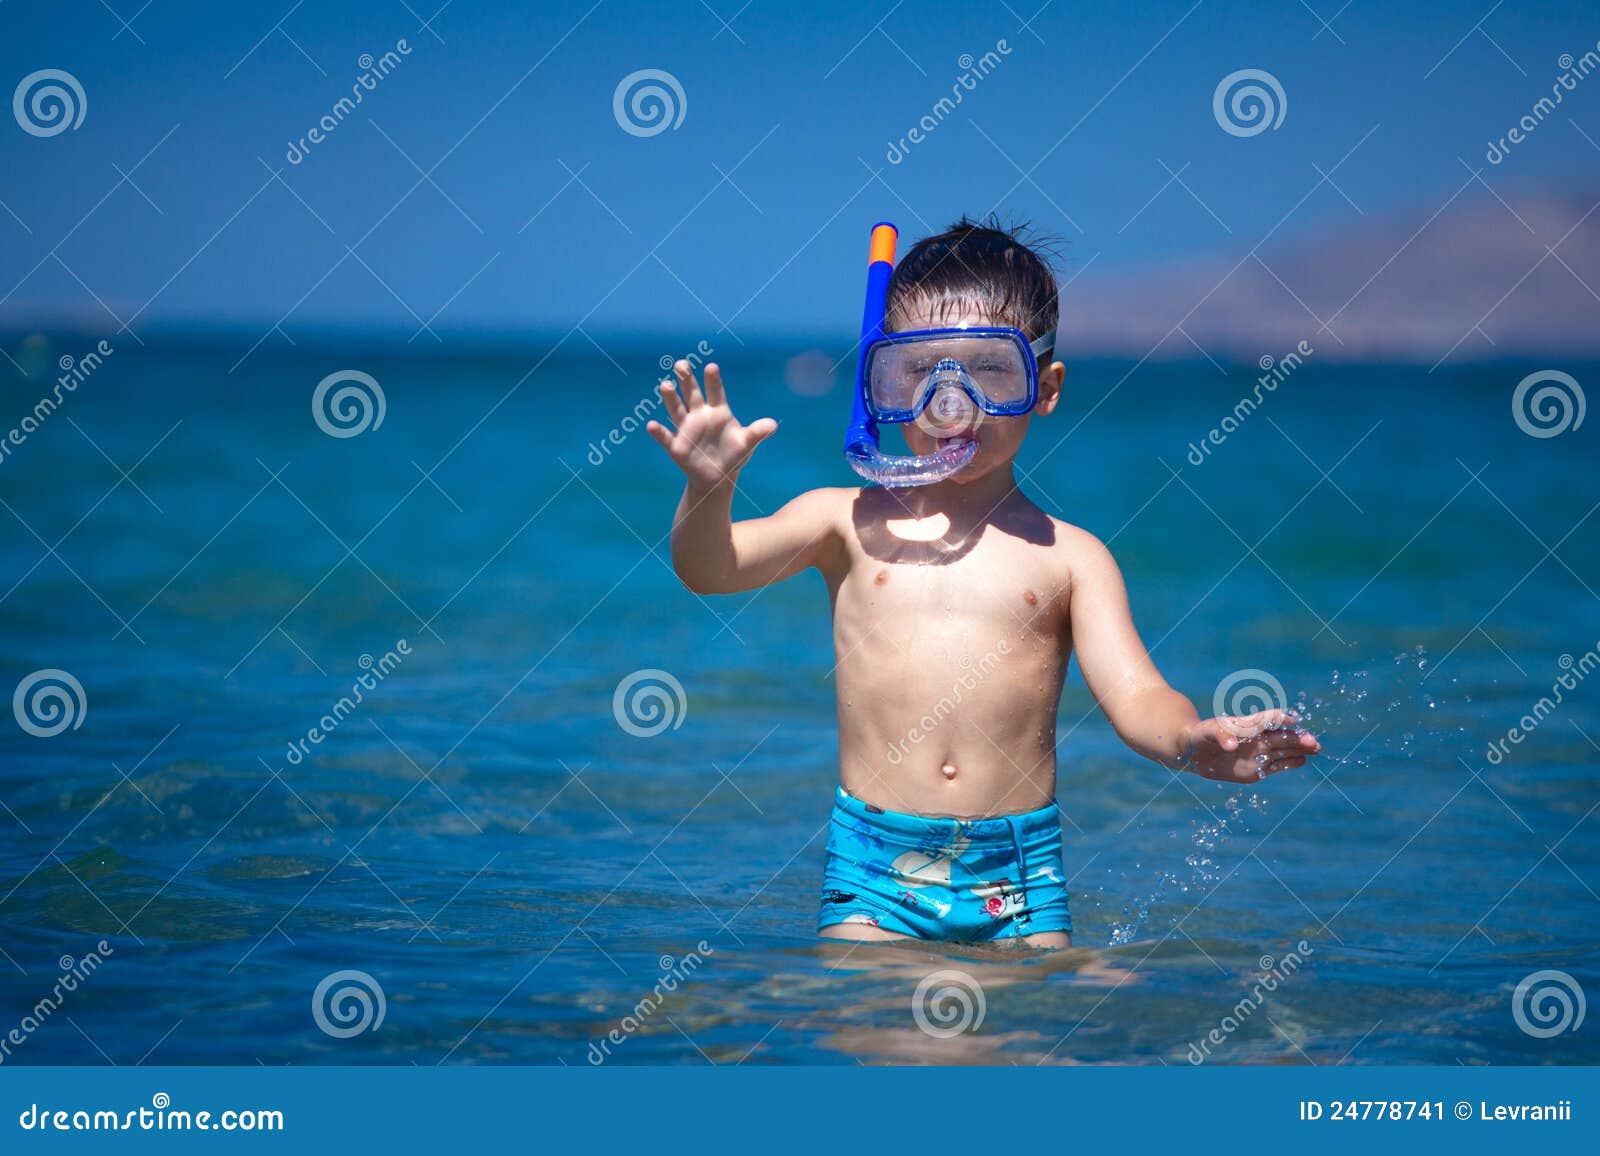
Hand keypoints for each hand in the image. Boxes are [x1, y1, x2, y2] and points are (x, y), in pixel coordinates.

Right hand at [646, 361, 776, 491]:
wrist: (718, 477)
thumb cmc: (734, 455)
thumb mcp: (747, 444)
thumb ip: (757, 432)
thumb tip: (773, 425)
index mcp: (718, 411)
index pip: (716, 392)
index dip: (713, 380)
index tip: (711, 367)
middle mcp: (700, 415)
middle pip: (692, 393)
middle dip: (687, 379)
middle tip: (681, 364)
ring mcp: (686, 429)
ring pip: (677, 410)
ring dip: (670, 398)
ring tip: (666, 385)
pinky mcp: (676, 446)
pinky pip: (666, 437)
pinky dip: (658, 432)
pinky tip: (651, 425)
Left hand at [1180, 709, 1320, 782]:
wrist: (1196, 753)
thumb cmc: (1201, 736)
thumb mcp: (1207, 733)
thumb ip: (1220, 736)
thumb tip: (1232, 745)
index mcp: (1247, 724)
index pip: (1266, 719)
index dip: (1279, 719)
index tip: (1291, 721)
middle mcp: (1257, 737)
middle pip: (1282, 736)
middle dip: (1297, 738)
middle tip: (1313, 742)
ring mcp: (1260, 752)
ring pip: (1284, 750)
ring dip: (1300, 749)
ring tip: (1316, 749)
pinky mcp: (1259, 768)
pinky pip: (1278, 765)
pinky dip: (1290, 763)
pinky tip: (1303, 760)